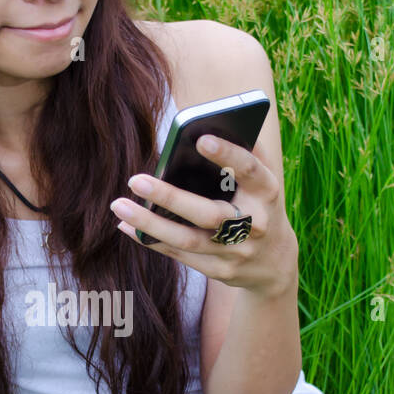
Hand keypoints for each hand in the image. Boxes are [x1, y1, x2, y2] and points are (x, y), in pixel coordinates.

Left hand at [109, 134, 297, 298]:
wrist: (275, 262)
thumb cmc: (259, 205)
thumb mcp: (262, 180)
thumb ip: (246, 151)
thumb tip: (213, 122)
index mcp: (268, 193)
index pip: (250, 170)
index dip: (228, 155)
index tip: (201, 138)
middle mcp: (254, 224)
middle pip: (209, 214)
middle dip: (170, 197)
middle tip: (135, 180)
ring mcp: (236, 252)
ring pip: (187, 240)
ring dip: (150, 223)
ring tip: (119, 205)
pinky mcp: (220, 271)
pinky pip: (180, 255)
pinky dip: (151, 240)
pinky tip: (126, 226)